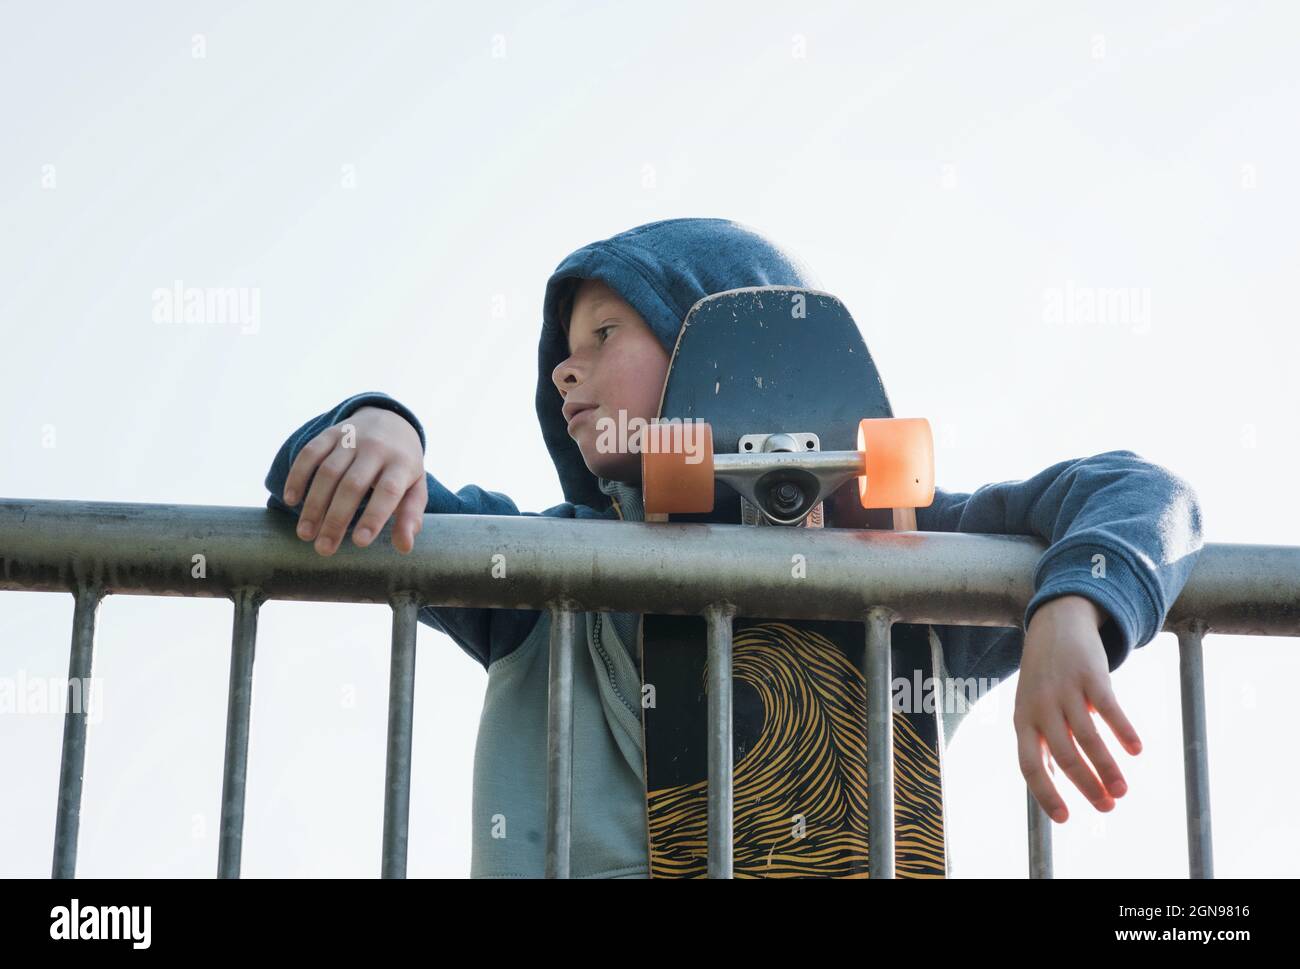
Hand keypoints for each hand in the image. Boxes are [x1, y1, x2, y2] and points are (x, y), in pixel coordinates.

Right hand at [282, 405, 427, 555]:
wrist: (390, 420)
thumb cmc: (402, 466)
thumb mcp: (416, 488)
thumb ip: (411, 516)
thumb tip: (404, 547)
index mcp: (402, 464)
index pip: (388, 491)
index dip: (374, 516)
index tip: (360, 543)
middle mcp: (376, 448)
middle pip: (353, 485)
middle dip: (336, 519)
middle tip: (324, 549)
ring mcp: (352, 438)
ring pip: (328, 472)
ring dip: (313, 505)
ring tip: (305, 534)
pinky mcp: (330, 433)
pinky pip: (309, 453)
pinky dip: (297, 476)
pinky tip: (291, 500)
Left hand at [1014, 595, 1142, 822]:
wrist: (1054, 623)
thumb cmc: (1044, 676)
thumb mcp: (1032, 706)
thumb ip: (1041, 739)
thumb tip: (1053, 781)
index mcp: (1024, 720)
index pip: (1030, 765)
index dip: (1046, 793)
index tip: (1065, 818)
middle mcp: (1041, 707)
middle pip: (1065, 756)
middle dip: (1087, 787)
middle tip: (1108, 807)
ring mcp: (1065, 690)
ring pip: (1088, 738)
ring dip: (1108, 768)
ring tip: (1124, 790)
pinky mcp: (1090, 675)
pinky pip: (1109, 709)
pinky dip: (1123, 732)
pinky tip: (1136, 750)